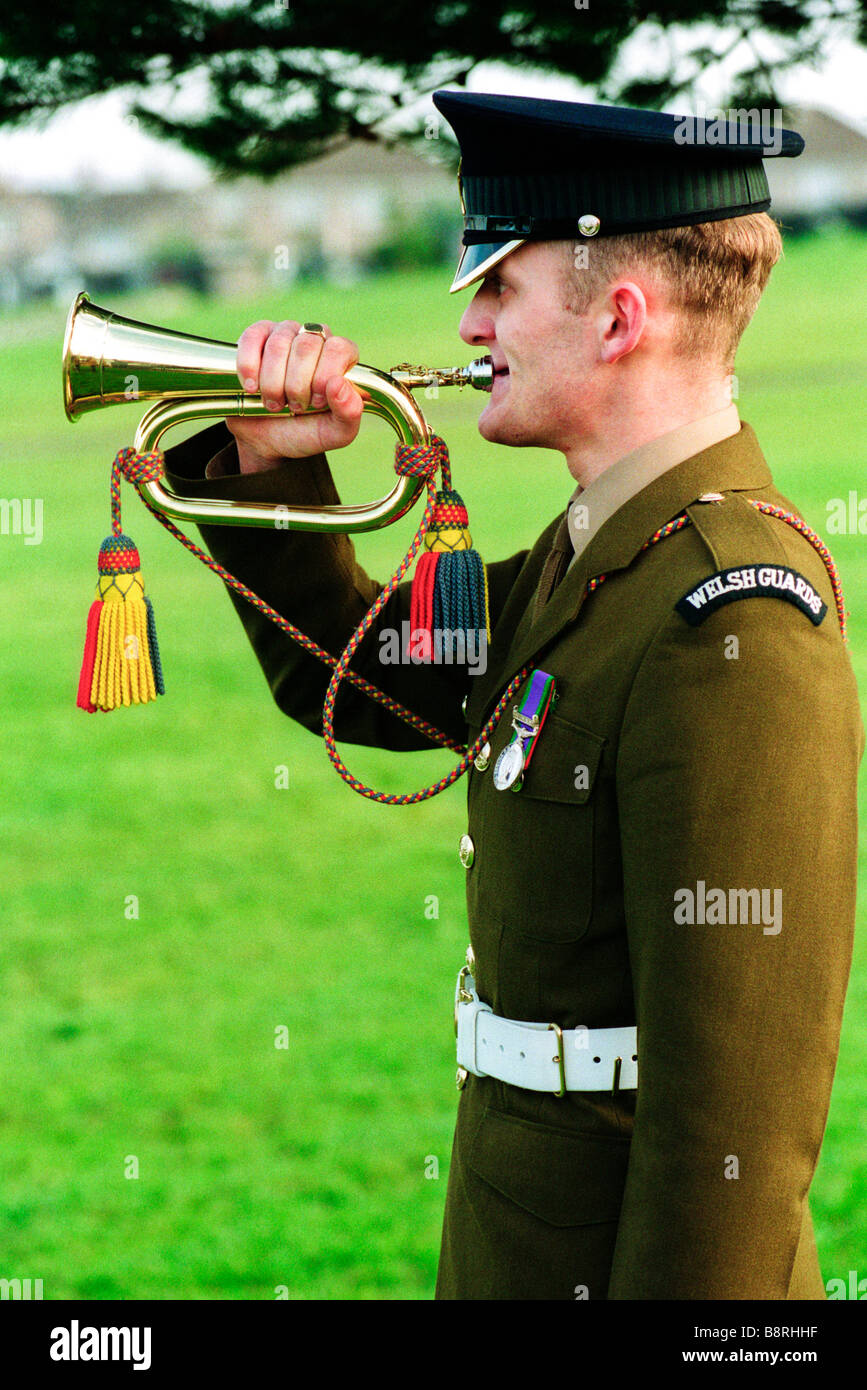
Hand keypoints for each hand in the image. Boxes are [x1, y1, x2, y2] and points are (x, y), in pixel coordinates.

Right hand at [225, 320, 363, 472]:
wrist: (266, 439)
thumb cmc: (304, 432)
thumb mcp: (334, 433)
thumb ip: (349, 412)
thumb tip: (339, 384)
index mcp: (341, 357)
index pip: (338, 349)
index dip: (324, 377)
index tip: (316, 403)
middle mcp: (315, 339)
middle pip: (306, 346)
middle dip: (296, 386)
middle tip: (294, 407)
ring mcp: (284, 334)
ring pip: (278, 344)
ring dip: (272, 383)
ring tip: (274, 403)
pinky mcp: (256, 337)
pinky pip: (252, 337)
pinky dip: (249, 366)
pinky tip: (251, 387)